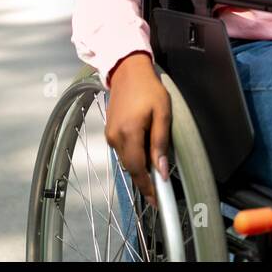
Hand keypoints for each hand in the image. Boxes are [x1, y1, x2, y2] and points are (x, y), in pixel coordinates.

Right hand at [104, 52, 171, 206]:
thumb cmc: (149, 89)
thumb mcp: (162, 113)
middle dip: (144, 180)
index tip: (157, 200)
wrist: (127, 71)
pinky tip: (144, 153)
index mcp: (129, 133)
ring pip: (126, 160)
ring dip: (139, 167)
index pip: (137, 168)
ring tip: (155, 170)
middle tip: (159, 190)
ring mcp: (110, 135)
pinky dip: (134, 156)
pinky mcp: (109, 132)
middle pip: (131, 167)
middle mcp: (115, 137)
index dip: (147, 186)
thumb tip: (162, 170)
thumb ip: (161, 142)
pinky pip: (123, 151)